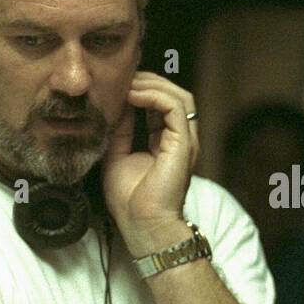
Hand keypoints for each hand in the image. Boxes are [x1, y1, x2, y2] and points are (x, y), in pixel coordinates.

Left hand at [102, 71, 200, 255]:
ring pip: (179, 96)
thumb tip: (118, 105)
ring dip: (152, 85)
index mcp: (168, 142)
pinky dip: (154, 96)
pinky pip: (175, 107)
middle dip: (148, 81)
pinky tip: (133, 96)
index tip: (118, 84)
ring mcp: (185, 140)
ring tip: (128, 84)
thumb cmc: (130, 201)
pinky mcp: (183, 144)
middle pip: (173, 94)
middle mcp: (181, 139)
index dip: (142, 89)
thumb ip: (121, 130)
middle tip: (123, 77)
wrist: (142, 225)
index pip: (162, 104)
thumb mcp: (117, 155)